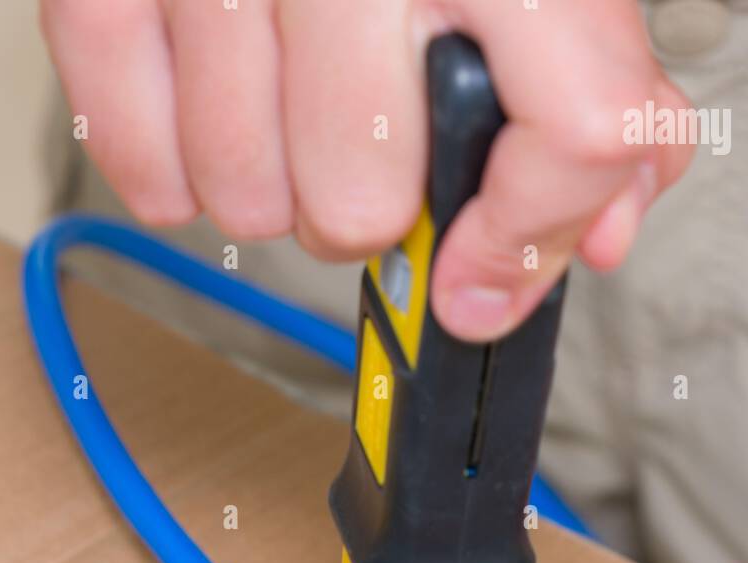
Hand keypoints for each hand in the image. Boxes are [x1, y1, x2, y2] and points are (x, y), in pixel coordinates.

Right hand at [39, 0, 690, 340]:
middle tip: (361, 142)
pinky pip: (148, 173)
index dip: (530, 239)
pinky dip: (175, 172)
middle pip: (363, 206)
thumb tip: (599, 232)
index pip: (575, 126)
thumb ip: (590, 92)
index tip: (483, 286)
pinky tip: (211, 104)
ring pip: (250, 203)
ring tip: (281, 101)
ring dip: (271, 187)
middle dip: (365, 209)